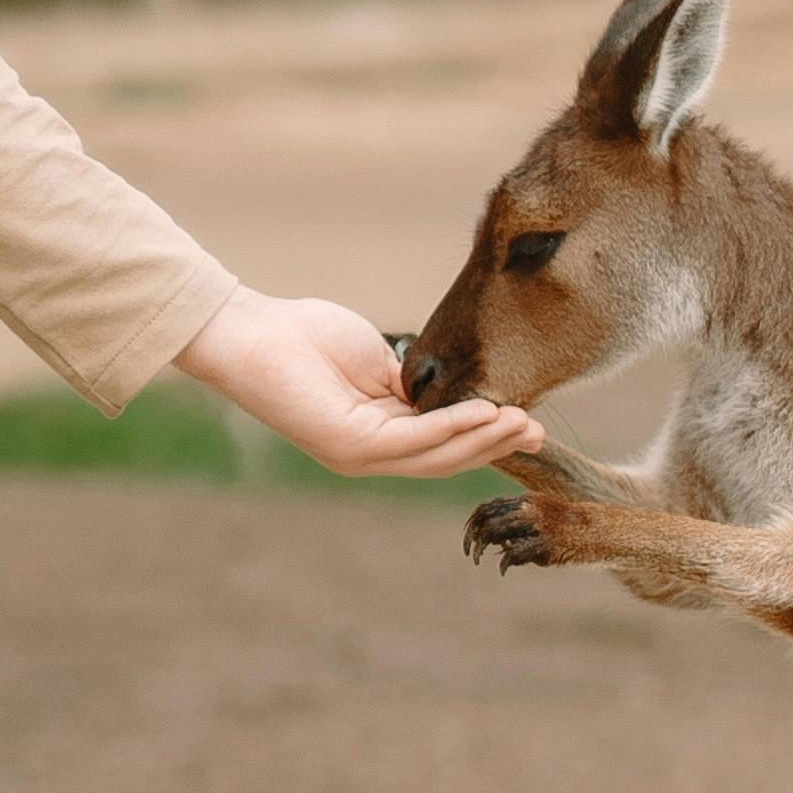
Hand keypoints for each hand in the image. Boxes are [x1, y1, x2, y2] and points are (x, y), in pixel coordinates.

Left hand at [175, 286, 544, 481]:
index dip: (485, 436)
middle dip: (494, 445)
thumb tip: (461, 393)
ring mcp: (359, 455)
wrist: (253, 333)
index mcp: (377, 435)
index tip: (525, 420)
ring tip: (523, 423)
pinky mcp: (349, 445)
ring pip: (434, 457)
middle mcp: (370, 455)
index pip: (440, 445)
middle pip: (444, 459)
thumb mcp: (378, 360)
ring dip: (483, 440)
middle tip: (539, 432)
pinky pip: (413, 440)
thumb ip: (416, 383)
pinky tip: (483, 411)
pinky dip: (452, 427)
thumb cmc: (307, 337)